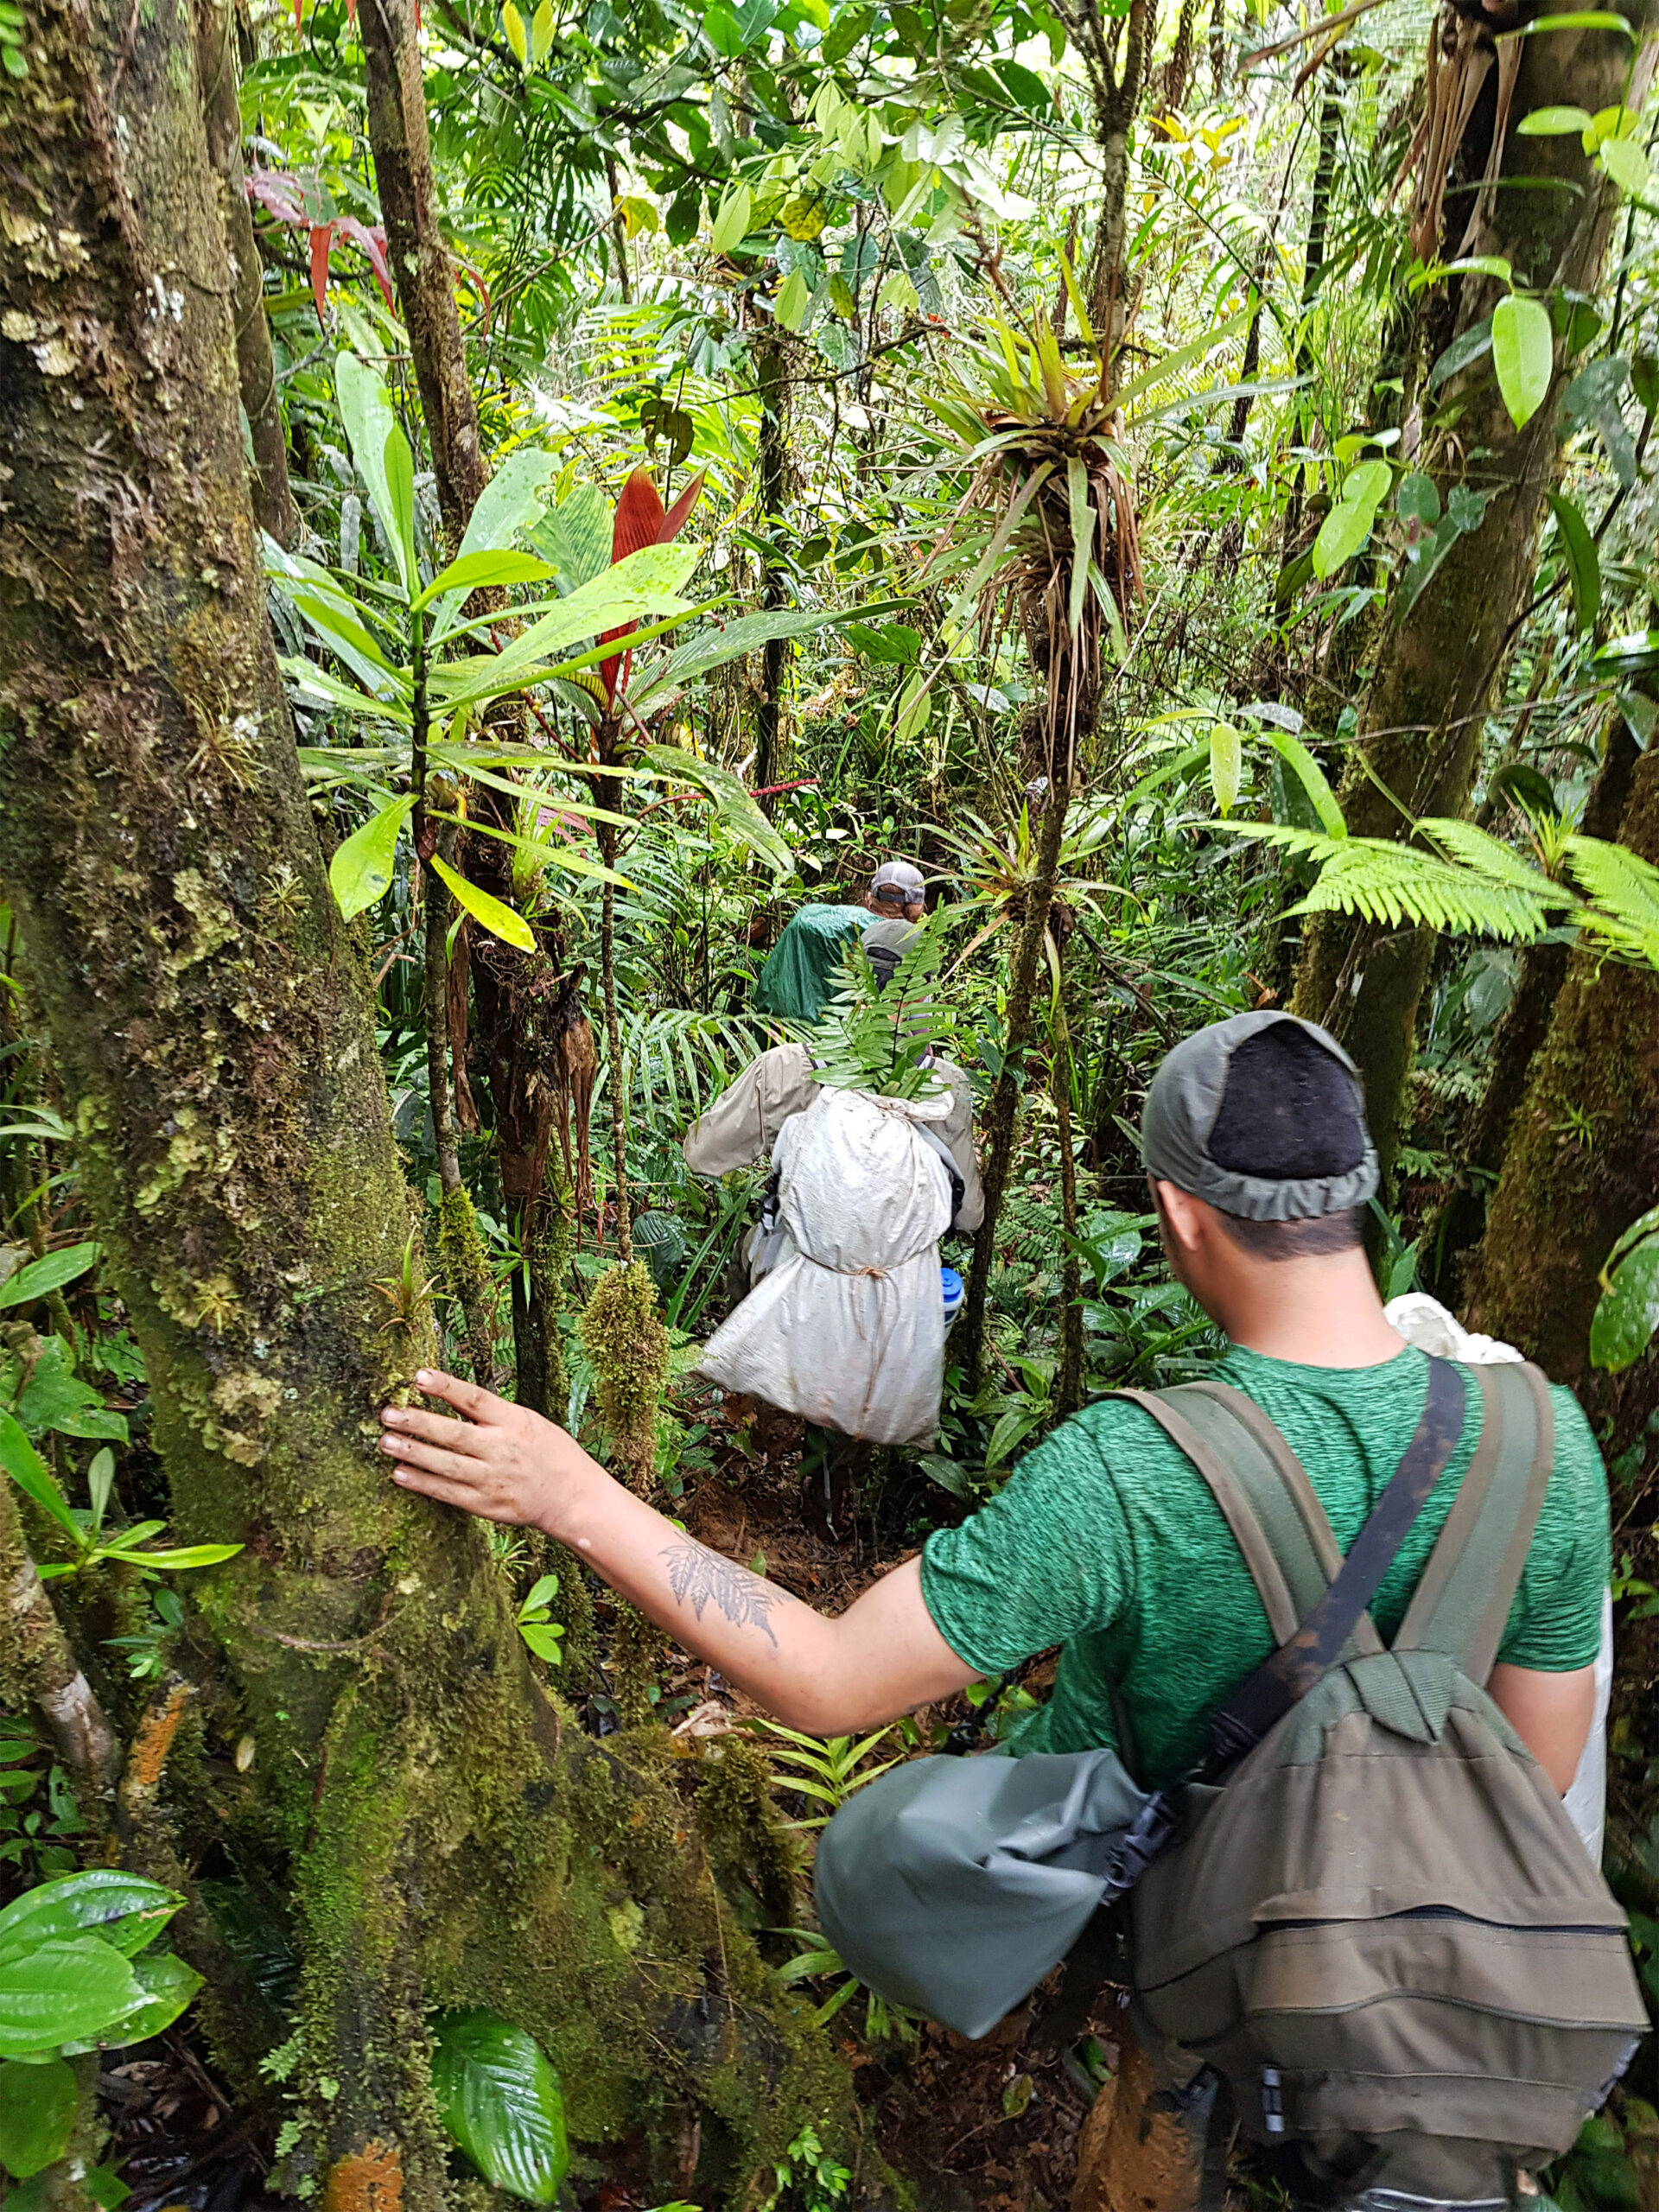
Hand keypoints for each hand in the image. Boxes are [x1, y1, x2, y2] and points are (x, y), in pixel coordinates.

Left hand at [379, 1369, 592, 1530]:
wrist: (571, 1497)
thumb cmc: (549, 1452)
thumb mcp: (528, 1421)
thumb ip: (492, 1412)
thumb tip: (450, 1395)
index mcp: (513, 1421)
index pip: (474, 1399)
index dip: (445, 1386)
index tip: (418, 1375)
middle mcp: (501, 1449)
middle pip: (453, 1433)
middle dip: (417, 1422)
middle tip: (388, 1413)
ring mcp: (492, 1478)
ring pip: (445, 1464)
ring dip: (412, 1452)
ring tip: (385, 1441)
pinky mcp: (485, 1504)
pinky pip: (447, 1493)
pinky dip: (422, 1483)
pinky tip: (400, 1473)